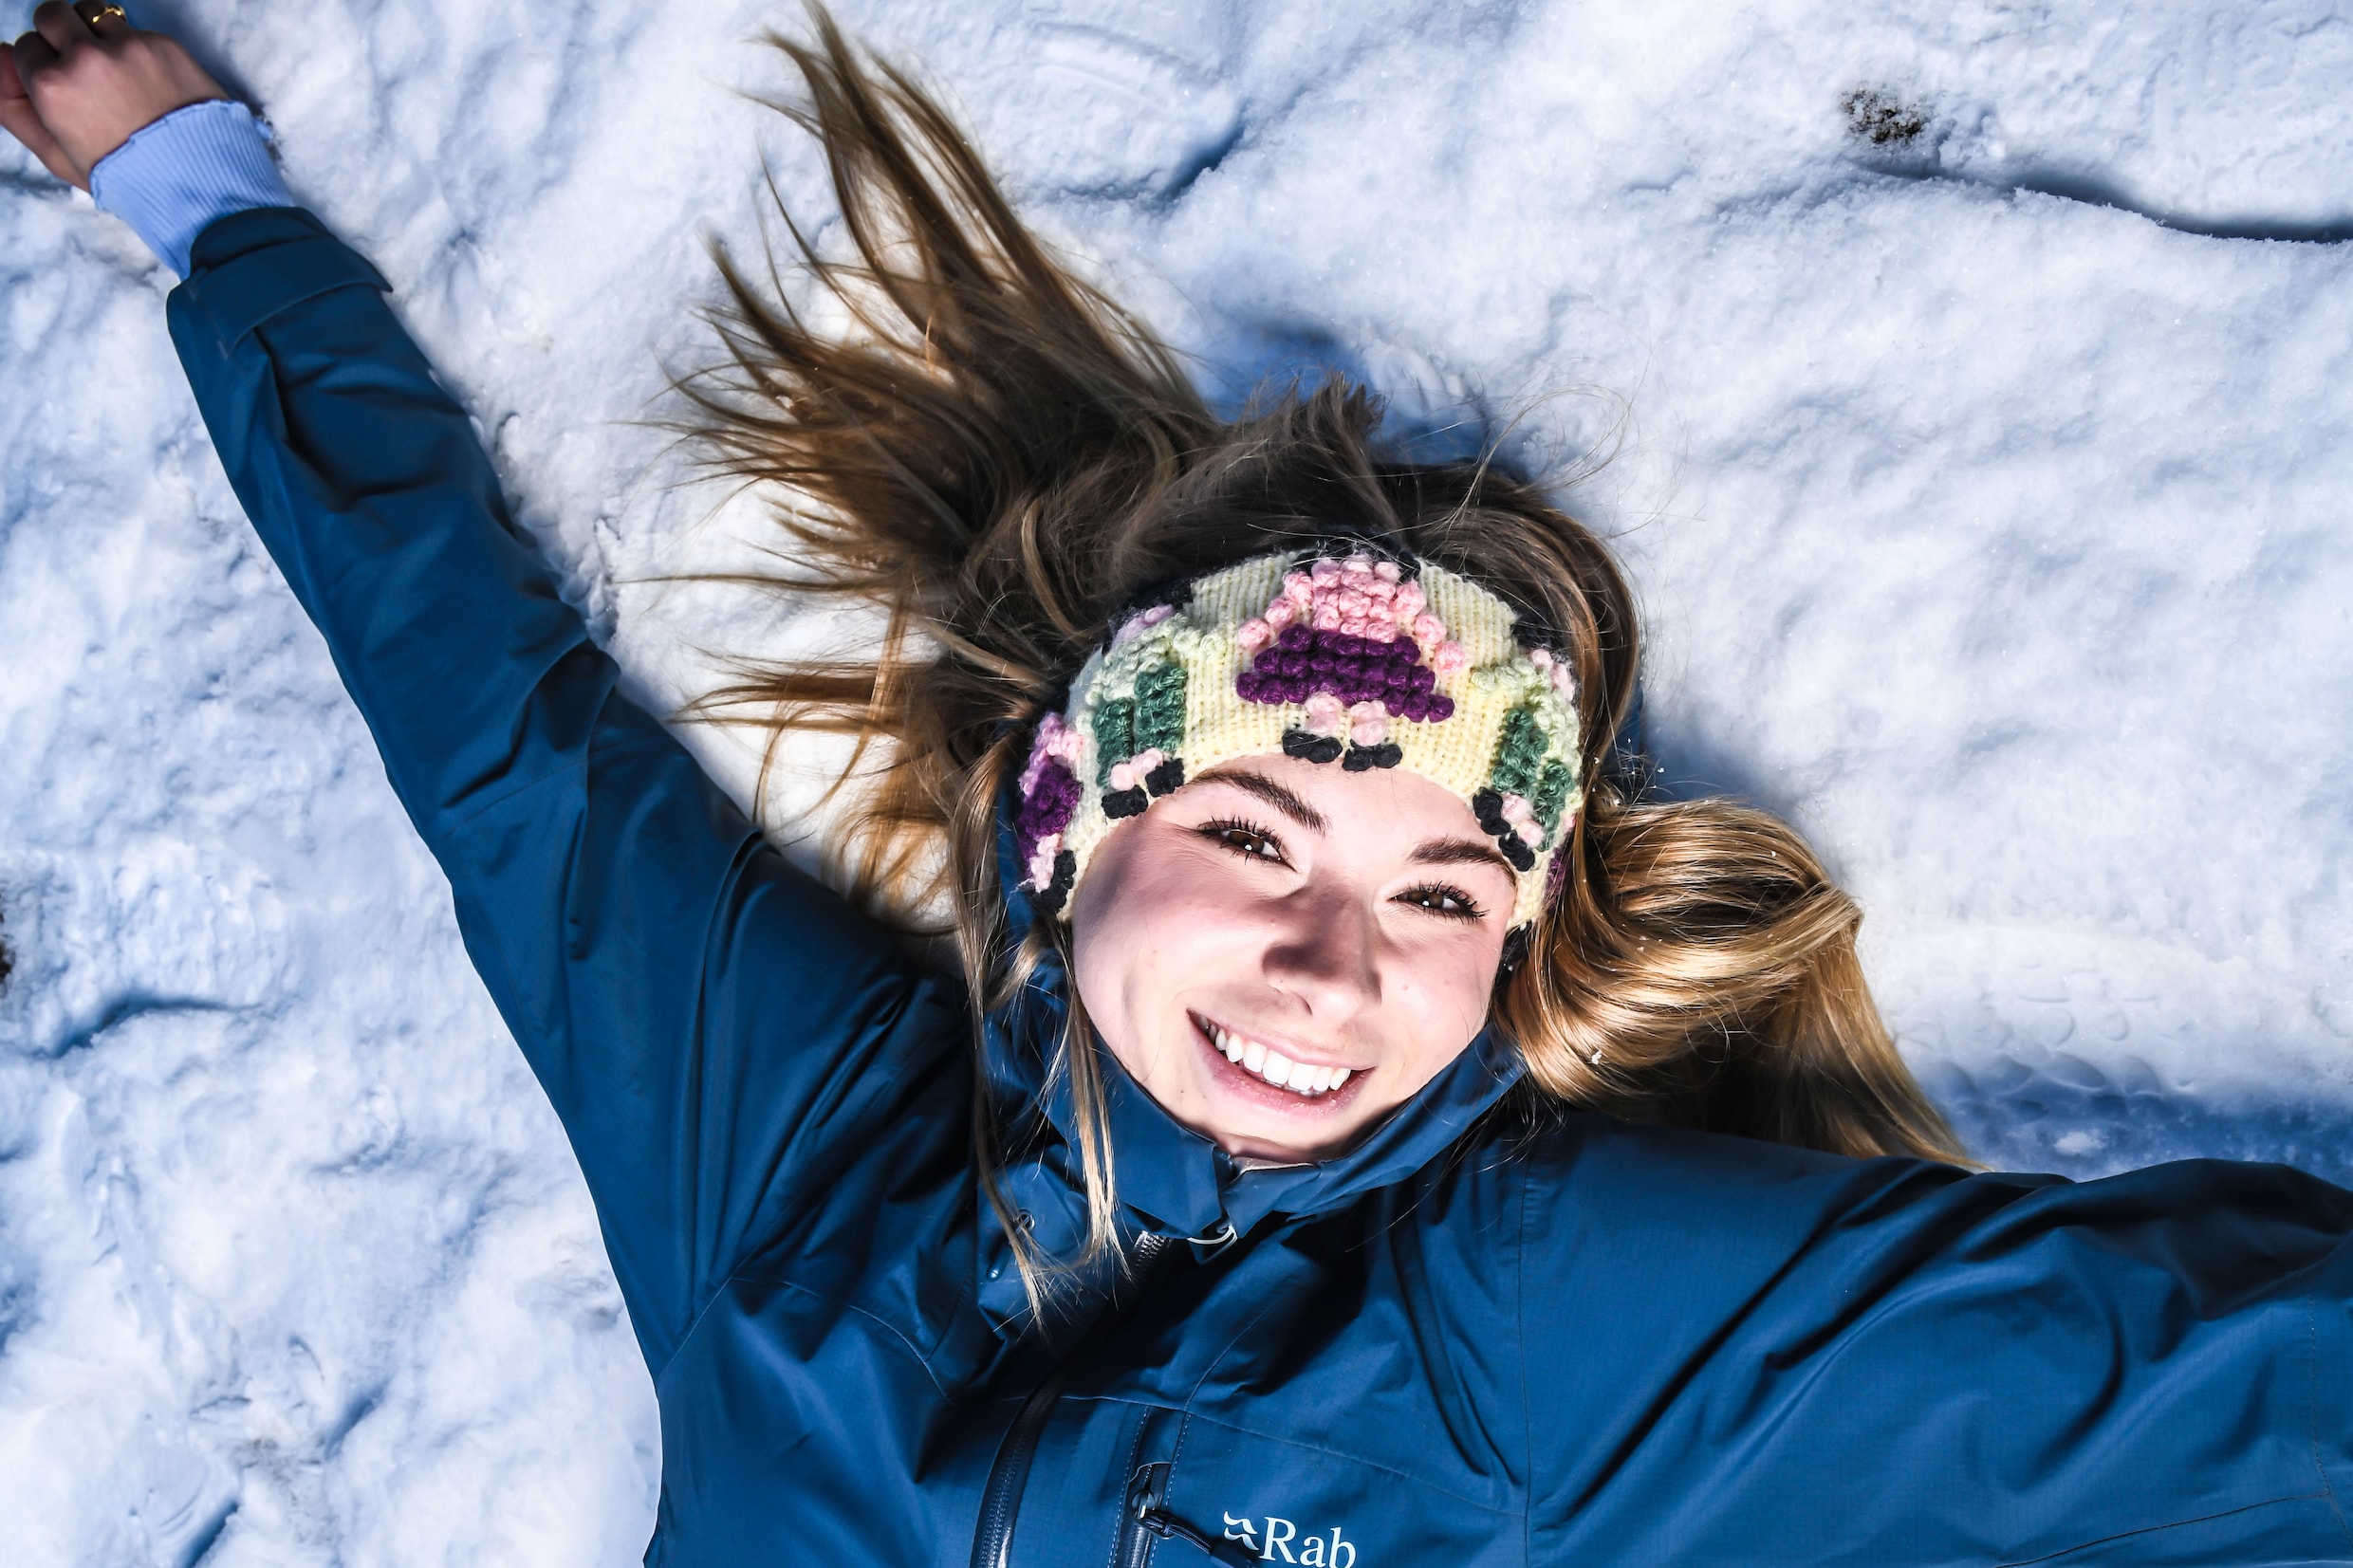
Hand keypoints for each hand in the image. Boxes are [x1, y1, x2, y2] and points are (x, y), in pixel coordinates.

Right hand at [0, 3, 225, 190]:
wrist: (198, 184)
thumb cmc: (125, 177)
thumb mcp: (56, 154)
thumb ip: (13, 105)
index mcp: (52, 86)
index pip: (25, 47)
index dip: (42, 66)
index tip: (62, 86)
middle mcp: (85, 57)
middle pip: (52, 14)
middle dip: (60, 35)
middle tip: (80, 64)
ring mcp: (126, 47)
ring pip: (91, 9)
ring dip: (92, 28)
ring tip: (109, 62)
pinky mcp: (163, 45)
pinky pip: (133, 29)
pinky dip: (133, 45)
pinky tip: (145, 78)